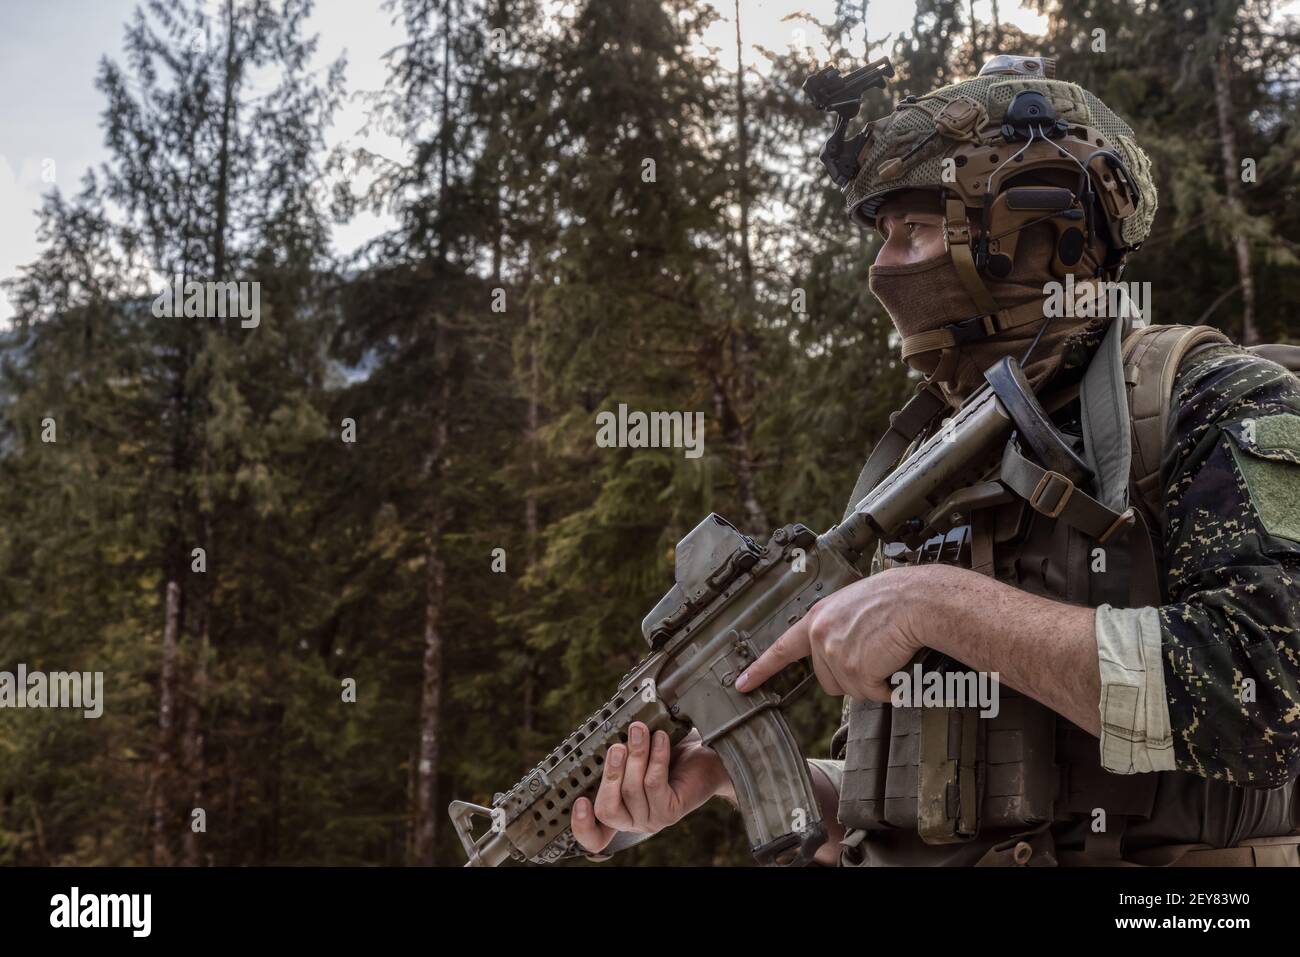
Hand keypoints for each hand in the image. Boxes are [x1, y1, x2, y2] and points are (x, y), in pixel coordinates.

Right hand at [571, 722, 730, 855]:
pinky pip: (655, 783)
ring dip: (637, 755)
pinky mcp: (671, 812)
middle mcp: (634, 820)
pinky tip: (660, 738)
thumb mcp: (638, 755)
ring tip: (640, 731)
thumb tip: (606, 737)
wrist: (709, 758)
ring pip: (632, 790)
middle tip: (617, 746)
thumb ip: (621, 755)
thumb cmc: (671, 753)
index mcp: (620, 810)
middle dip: (610, 773)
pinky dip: (656, 757)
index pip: (595, 835)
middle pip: (608, 808)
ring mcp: (652, 820)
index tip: (579, 803)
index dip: (582, 826)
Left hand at [735, 565, 935, 701]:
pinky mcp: (853, 669)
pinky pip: (872, 694)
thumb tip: (837, 657)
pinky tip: (895, 664)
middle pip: (827, 681)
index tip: (743, 684)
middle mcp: (820, 634)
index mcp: (818, 617)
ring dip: (873, 682)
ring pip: (851, 690)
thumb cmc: (895, 599)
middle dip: (852, 676)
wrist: (916, 599)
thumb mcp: (852, 606)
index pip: (782, 648)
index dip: (761, 669)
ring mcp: (834, 653)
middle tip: (875, 654)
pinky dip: (889, 688)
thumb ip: (836, 629)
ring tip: (888, 652)